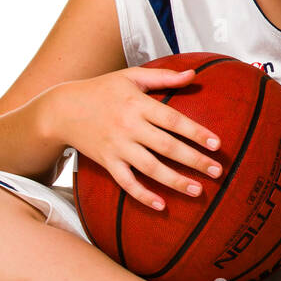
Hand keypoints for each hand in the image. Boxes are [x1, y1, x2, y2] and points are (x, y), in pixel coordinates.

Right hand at [48, 67, 221, 210]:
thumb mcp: (131, 77)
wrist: (62, 109)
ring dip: (175, 182)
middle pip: (166, 147)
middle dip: (194, 160)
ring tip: (198, 191)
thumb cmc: (102, 90)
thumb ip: (164, 77)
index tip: (217, 144)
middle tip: (218, 171)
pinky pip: (126, 183)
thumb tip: (194, 74)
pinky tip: (161, 205)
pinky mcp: (107, 163)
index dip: (196, 132)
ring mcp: (117, 147)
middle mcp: (129, 128)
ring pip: (150, 168)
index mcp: (138, 105)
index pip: (173, 121)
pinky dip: (142, 196)